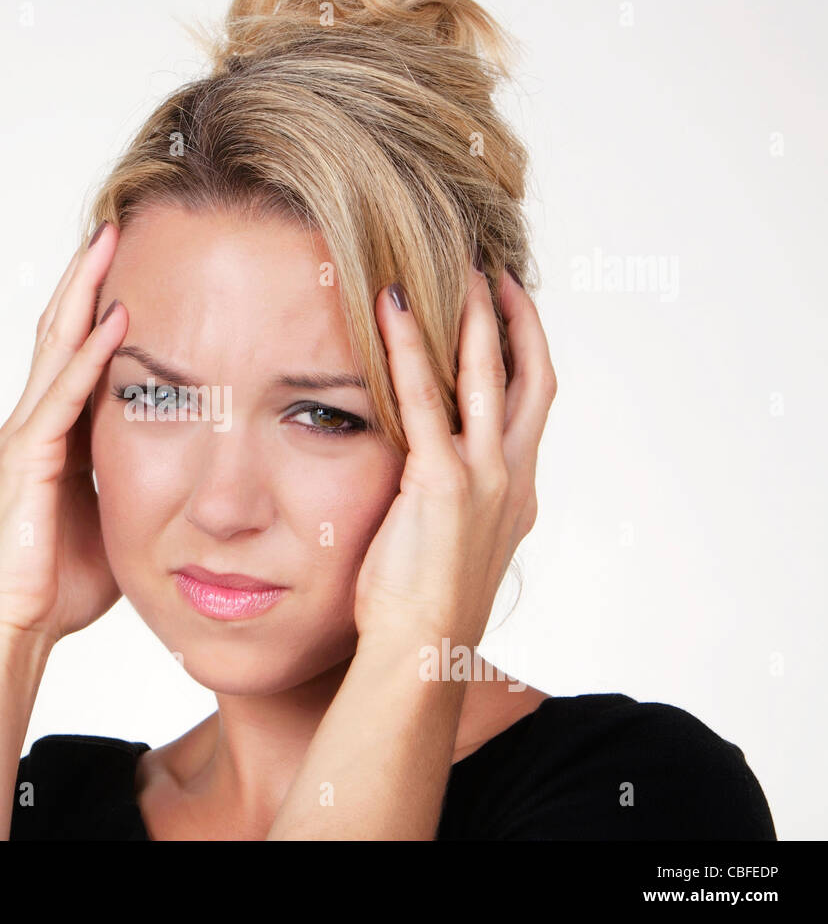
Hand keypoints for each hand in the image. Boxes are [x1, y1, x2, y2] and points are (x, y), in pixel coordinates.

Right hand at [0, 223, 128, 642]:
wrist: (15, 622)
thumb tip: (190, 462)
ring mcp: (28, 435)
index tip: (136, 257)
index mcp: (59, 429)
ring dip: (84, 293)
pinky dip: (88, 357)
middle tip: (120, 221)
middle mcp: (37, 419)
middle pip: (62, 329)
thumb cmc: (64, 574)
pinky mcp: (28, 460)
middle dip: (89, 275)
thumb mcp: (118, 511)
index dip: (102, 300)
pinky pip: (62, 397)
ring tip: (109, 243)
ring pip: (56, 346)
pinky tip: (116, 323)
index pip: (80, 349)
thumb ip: (142, 476)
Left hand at [353, 264, 556, 648]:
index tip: (510, 309)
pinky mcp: (442, 484)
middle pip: (529, 375)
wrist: (423, 653)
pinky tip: (390, 309)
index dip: (527, 350)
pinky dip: (406, 349)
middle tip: (493, 270)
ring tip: (455, 269)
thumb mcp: (454, 542)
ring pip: (487, 375)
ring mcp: (484, 478)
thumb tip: (432, 473)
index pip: (532, 403)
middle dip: (514, 318)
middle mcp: (513, 476)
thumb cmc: (426, 608)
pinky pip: (423, 400)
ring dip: (471, 317)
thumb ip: (454, 499)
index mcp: (519, 490)